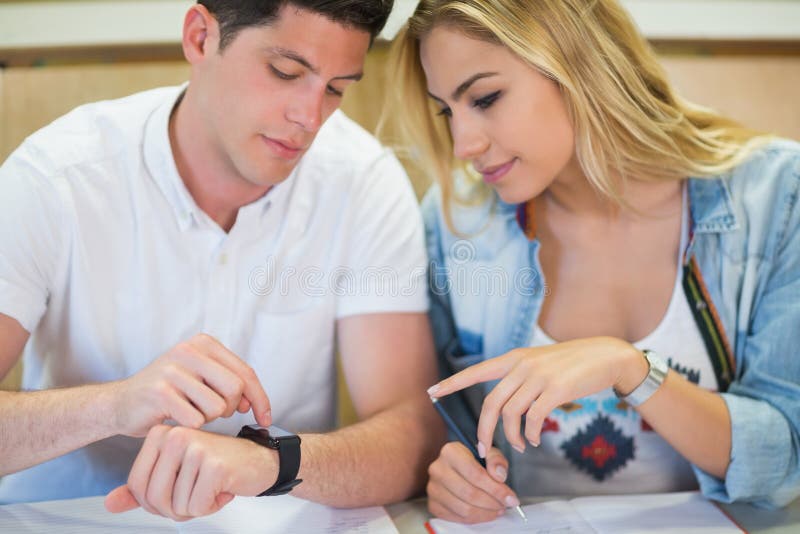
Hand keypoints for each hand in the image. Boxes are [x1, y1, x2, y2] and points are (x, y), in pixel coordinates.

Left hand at [105, 425, 276, 519]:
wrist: (259, 462)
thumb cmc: (217, 467)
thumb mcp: (176, 477)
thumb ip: (142, 489)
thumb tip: (110, 504)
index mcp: (161, 434)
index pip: (137, 485)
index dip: (155, 503)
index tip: (178, 492)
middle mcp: (176, 435)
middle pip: (154, 498)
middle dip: (176, 509)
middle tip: (197, 496)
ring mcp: (196, 448)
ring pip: (177, 505)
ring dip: (197, 508)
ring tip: (213, 489)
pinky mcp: (215, 465)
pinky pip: (198, 507)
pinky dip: (211, 507)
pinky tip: (225, 490)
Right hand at [110, 333, 271, 436]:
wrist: (120, 404)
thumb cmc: (168, 395)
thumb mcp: (201, 380)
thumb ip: (229, 384)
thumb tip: (250, 403)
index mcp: (203, 343)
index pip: (246, 372)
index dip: (260, 398)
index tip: (265, 418)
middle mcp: (189, 350)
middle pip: (235, 389)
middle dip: (230, 409)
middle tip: (213, 414)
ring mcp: (173, 369)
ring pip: (217, 407)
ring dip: (207, 418)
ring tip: (188, 411)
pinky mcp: (159, 391)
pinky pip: (195, 420)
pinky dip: (190, 426)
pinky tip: (175, 418)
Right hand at [427, 442, 519, 523]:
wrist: (457, 468)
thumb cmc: (474, 460)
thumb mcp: (489, 453)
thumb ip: (496, 461)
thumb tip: (499, 475)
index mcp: (450, 452)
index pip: (475, 474)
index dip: (496, 489)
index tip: (511, 498)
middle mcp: (437, 469)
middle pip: (470, 493)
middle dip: (492, 502)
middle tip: (505, 505)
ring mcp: (433, 488)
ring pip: (464, 508)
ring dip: (485, 513)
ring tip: (497, 509)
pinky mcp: (433, 504)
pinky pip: (456, 518)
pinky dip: (474, 519)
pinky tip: (485, 513)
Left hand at [428, 337, 644, 454]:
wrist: (605, 357)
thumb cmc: (571, 365)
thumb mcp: (540, 363)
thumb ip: (520, 378)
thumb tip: (505, 406)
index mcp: (514, 358)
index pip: (476, 371)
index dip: (453, 383)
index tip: (432, 392)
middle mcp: (522, 364)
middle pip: (491, 402)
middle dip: (484, 429)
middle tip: (483, 447)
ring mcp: (539, 376)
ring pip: (511, 413)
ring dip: (511, 436)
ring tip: (519, 446)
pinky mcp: (556, 389)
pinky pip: (533, 419)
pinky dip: (530, 434)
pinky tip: (534, 440)